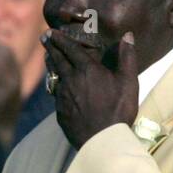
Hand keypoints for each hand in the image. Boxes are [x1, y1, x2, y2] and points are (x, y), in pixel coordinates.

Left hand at [43, 29, 138, 150]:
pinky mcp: (60, 112)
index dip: (60, 39)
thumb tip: (127, 35)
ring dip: (51, 65)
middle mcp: (71, 80)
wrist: (102, 140)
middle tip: (44, 38)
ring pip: (54, 76)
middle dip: (51, 47)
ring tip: (48, 57)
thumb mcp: (128, 82)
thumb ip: (127, 57)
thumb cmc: (118, 109)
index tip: (51, 32)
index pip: (70, 49)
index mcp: (87, 70)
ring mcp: (63, 97)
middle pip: (58, 60)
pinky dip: (55, 85)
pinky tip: (57, 86)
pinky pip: (56, 94)